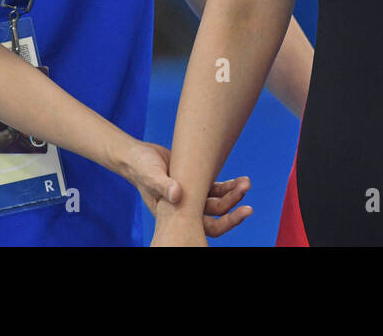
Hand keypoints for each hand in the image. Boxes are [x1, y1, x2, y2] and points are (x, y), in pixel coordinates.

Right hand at [114, 139, 252, 238]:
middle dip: (233, 206)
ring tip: (245, 182)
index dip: (227, 222)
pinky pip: (216, 190)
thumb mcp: (151, 175)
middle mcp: (186, 210)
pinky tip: (238, 179)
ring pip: (218, 202)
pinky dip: (228, 186)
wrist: (137, 156)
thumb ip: (163, 185)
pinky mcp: (195, 184)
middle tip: (246, 190)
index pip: (206, 227)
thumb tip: (178, 195)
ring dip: (233, 194)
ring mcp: (192, 198)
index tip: (243, 211)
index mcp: (175, 215)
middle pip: (216, 216)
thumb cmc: (141, 168)